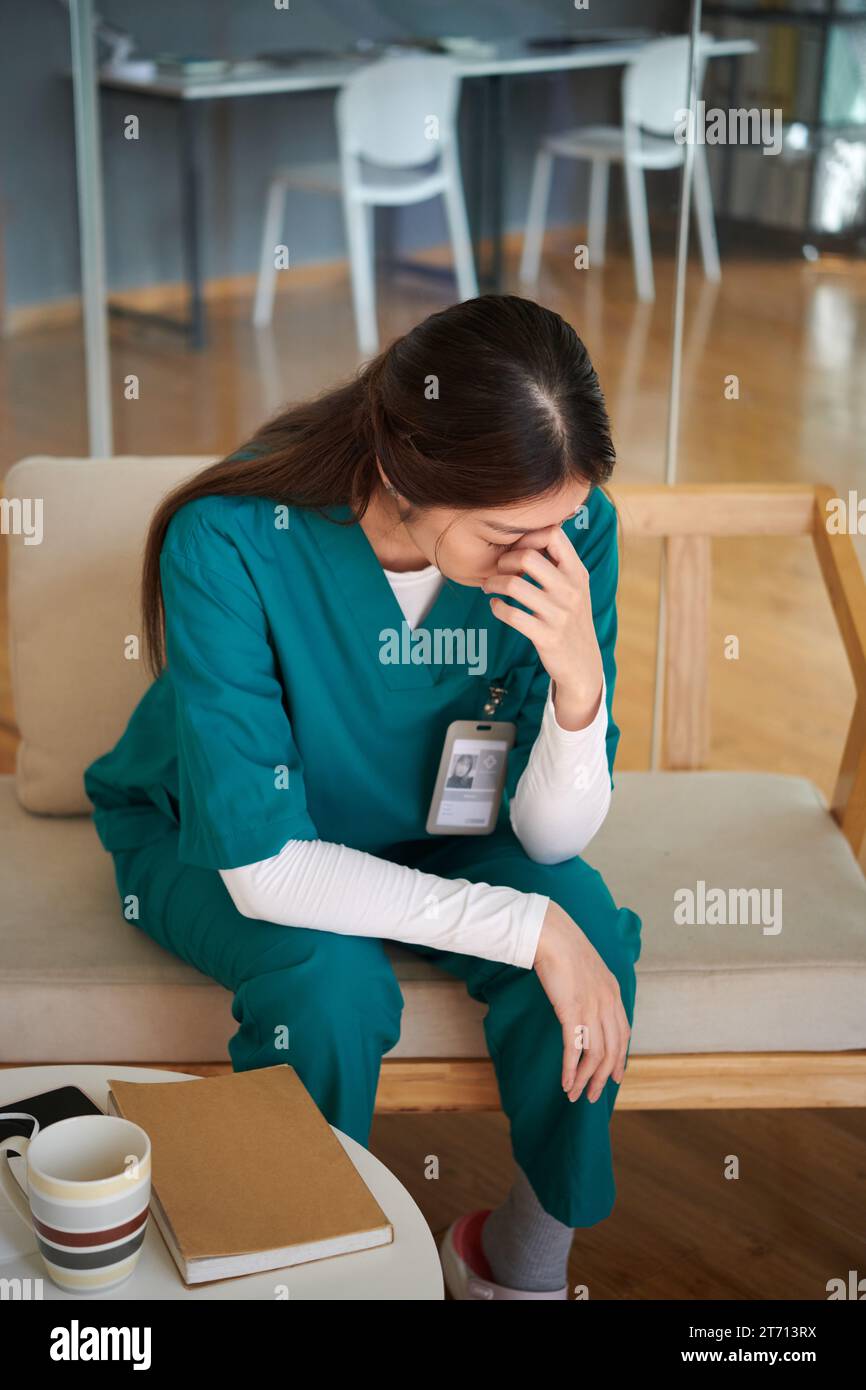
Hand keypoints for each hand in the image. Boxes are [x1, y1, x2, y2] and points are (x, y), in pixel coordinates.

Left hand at [482, 524, 602, 729]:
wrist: (583, 665)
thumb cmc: (572, 620)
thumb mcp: (576, 588)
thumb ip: (560, 563)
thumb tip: (532, 533)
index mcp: (577, 573)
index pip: (554, 535)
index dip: (528, 536)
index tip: (516, 549)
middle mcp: (571, 590)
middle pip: (529, 556)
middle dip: (505, 560)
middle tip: (498, 569)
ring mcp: (559, 614)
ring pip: (515, 585)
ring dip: (493, 583)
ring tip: (489, 586)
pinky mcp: (546, 636)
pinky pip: (511, 615)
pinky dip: (497, 608)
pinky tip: (495, 606)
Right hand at [533, 900, 630, 1102]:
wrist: (552, 934)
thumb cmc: (563, 947)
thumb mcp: (587, 969)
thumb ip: (592, 987)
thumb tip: (584, 1001)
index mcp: (614, 993)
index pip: (624, 1035)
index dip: (619, 1060)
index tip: (613, 1077)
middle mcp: (608, 1003)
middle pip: (612, 1051)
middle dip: (602, 1077)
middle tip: (592, 1095)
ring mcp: (592, 1008)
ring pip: (595, 1055)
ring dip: (585, 1079)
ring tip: (575, 1094)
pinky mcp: (572, 1011)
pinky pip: (575, 1049)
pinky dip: (570, 1069)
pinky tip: (565, 1082)